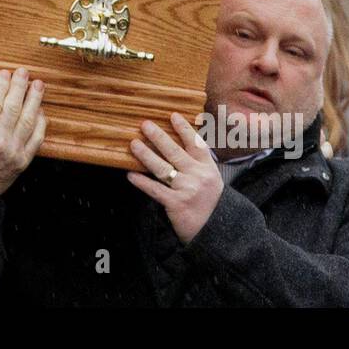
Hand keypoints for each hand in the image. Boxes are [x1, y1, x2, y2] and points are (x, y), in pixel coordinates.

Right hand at [0, 67, 46, 195]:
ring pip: (27, 120)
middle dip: (19, 87)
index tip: (5, 73)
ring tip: (38, 85)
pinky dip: (41, 123)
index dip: (1, 86)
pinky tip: (41, 111)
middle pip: (13, 108)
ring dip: (34, 100)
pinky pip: (36, 139)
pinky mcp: (22, 161)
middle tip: (24, 72)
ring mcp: (13, 152)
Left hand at [127, 113, 223, 244]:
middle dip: (158, 137)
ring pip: (163, 168)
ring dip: (146, 155)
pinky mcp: (176, 204)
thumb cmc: (210, 204)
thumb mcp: (211, 180)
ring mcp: (187, 189)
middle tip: (145, 124)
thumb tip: (179, 143)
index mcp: (208, 168)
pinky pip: (155, 190)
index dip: (184, 129)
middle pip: (175, 152)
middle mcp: (199, 176)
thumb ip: (197, 163)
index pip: (196, 144)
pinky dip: (142, 182)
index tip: (173, 115)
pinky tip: (131, 174)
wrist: (217, 232)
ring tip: (133, 144)